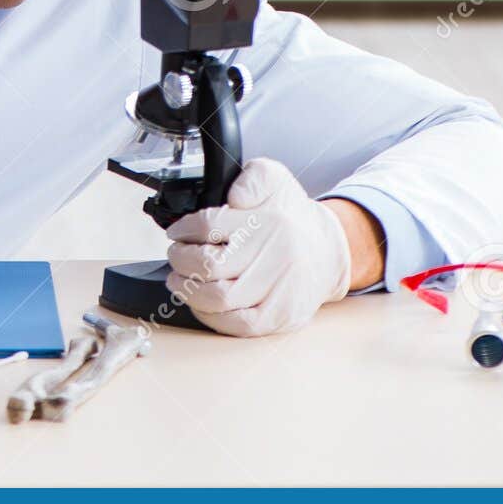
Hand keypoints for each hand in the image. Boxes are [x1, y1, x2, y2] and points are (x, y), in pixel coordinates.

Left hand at [165, 158, 351, 336]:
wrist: (327, 250)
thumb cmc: (291, 216)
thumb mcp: (273, 178)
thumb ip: (251, 179)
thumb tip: (235, 196)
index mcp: (269, 222)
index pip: (209, 226)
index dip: (183, 229)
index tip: (177, 231)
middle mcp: (275, 257)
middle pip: (210, 265)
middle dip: (180, 260)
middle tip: (176, 255)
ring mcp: (279, 291)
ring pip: (220, 298)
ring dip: (189, 290)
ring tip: (180, 279)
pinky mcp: (281, 316)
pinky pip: (240, 325)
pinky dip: (212, 317)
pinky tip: (201, 303)